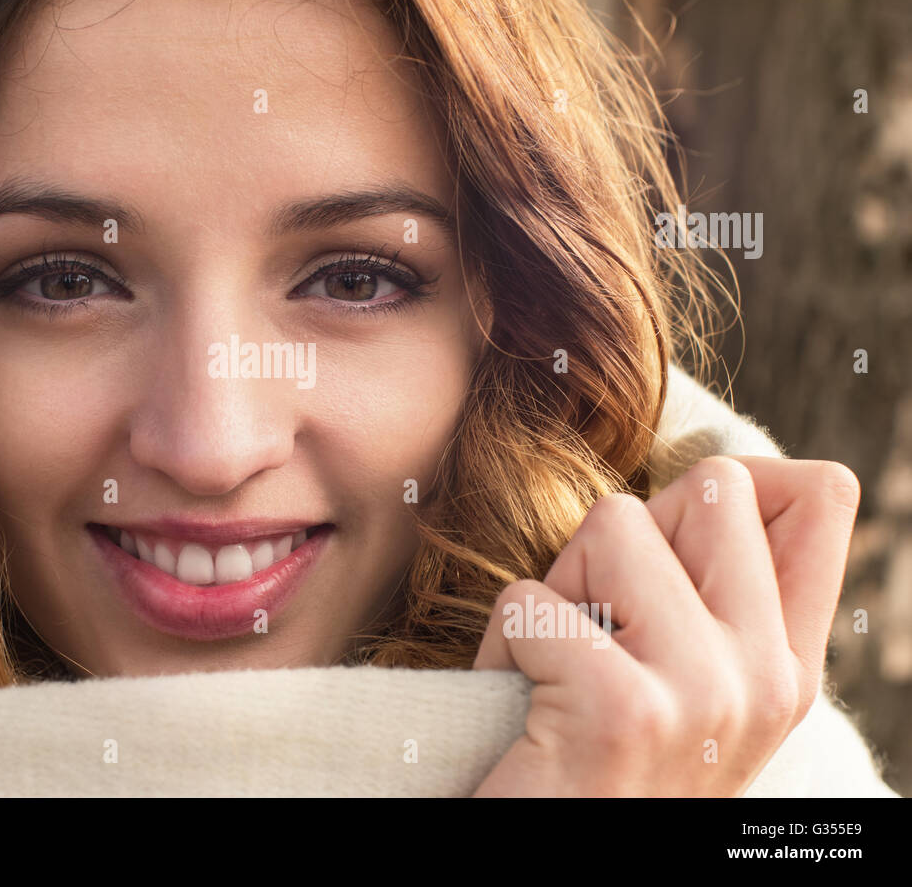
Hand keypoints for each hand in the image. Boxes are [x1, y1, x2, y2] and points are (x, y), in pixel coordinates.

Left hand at [471, 455, 859, 795]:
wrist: (555, 865)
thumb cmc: (592, 763)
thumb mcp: (681, 681)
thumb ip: (704, 589)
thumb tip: (698, 479)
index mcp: (785, 664)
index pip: (823, 496)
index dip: (733, 483)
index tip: (669, 548)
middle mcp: (766, 677)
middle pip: (711, 483)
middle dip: (625, 537)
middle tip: (599, 629)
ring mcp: (705, 693)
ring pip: (612, 522)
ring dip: (558, 589)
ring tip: (557, 670)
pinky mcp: (622, 711)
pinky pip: (528, 600)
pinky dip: (503, 644)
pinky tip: (523, 709)